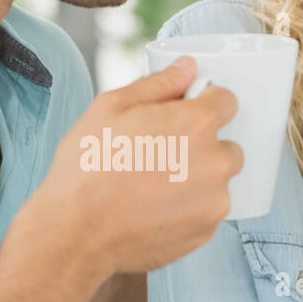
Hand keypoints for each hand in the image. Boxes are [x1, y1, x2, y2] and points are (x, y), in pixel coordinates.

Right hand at [35, 57, 242, 283]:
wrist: (75, 233)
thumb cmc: (88, 168)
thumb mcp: (111, 107)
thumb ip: (159, 84)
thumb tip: (187, 68)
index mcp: (197, 124)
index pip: (227, 102)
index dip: (202, 104)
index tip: (182, 115)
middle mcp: (216, 163)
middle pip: (226, 145)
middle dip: (201, 147)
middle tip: (159, 155)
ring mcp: (214, 202)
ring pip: (216, 182)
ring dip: (195, 180)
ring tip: (151, 186)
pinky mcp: (205, 232)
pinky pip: (205, 211)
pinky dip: (186, 209)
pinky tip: (152, 208)